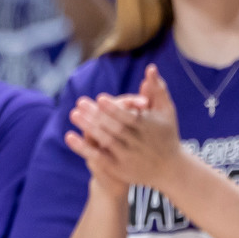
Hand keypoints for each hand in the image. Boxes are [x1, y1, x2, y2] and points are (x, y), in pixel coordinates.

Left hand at [66, 66, 182, 191]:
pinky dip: (83, 148)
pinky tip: (69, 136)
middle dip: (96, 116)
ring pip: (105, 141)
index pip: (129, 118)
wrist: (169, 169)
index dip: (114, 109)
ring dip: (88, 128)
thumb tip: (150, 68)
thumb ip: (157, 90)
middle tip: (80, 102)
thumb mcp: (166, 112)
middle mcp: (138, 144)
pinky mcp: (119, 169)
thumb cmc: (166, 134)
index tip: (100, 98)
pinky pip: (97, 157)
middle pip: (114, 129)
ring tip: (74, 114)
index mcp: (148, 129)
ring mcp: (128, 157)